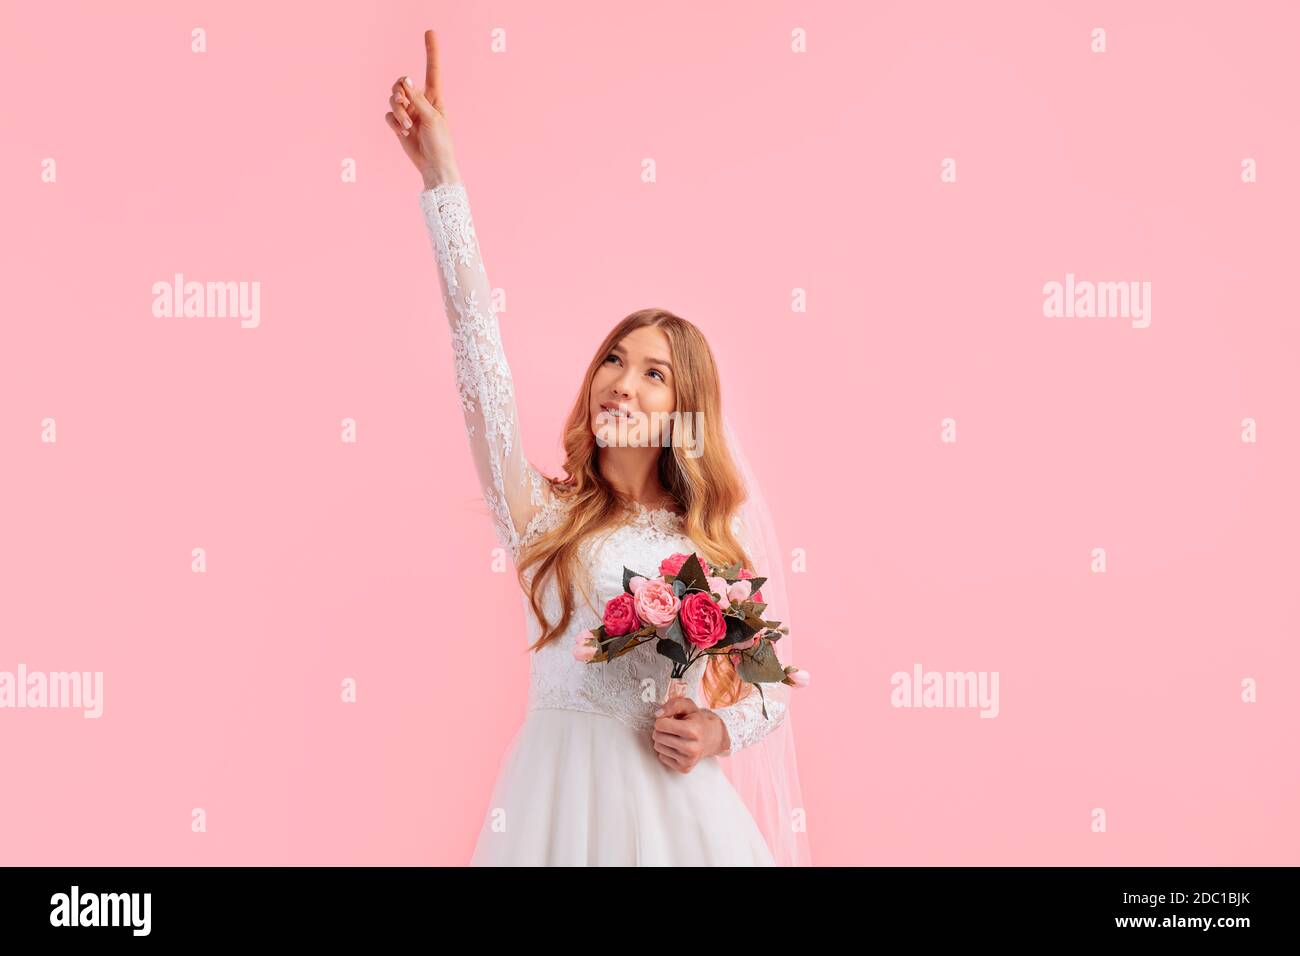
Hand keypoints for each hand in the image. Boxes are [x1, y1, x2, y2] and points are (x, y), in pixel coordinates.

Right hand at [384, 29, 461, 187]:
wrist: (434, 166)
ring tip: (407, 124)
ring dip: (397, 110)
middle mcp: (420, 102)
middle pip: (402, 83)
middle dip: (400, 91)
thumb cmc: (440, 143)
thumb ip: (417, 98)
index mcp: (434, 97)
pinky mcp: (400, 125)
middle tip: (404, 102)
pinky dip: (394, 122)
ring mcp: (409, 113)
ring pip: (393, 99)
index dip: (431, 51)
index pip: (432, 69)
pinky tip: (402, 131)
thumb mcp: (432, 118)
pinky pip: (389, 116)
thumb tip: (406, 78)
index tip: (430, 31)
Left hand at [651, 697, 728, 772]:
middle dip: (661, 730)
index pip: (660, 725)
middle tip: (672, 728)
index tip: (670, 719)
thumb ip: (673, 705)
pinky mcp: (684, 768)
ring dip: (663, 740)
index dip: (662, 719)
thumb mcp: (688, 706)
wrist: (713, 737)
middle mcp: (691, 748)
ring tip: (676, 737)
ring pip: (658, 747)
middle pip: (657, 736)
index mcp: (693, 730)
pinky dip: (667, 751)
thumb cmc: (698, 720)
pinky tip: (677, 746)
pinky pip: (662, 757)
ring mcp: (688, 760)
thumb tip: (658, 714)